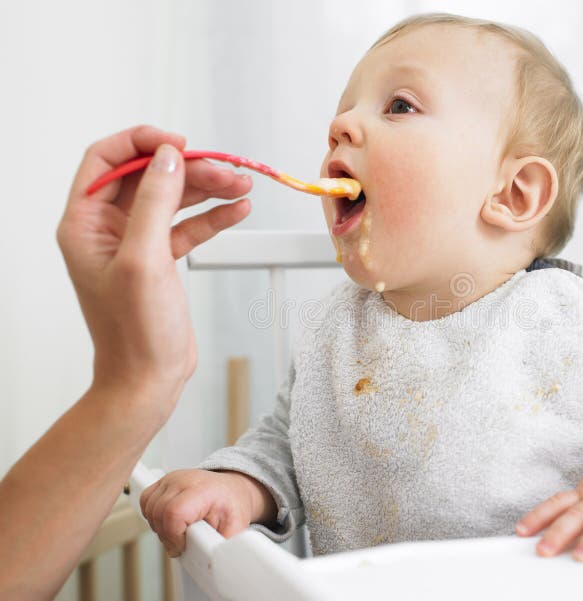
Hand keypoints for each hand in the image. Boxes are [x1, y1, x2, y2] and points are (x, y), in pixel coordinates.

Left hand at [57, 125, 251, 410]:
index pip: (107, 161)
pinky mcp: (162, 259)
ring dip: (208, 189)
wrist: (149, 377)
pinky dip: (213, 216)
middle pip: (149, 177)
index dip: (142, 144)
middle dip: (189, 169)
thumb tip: (167, 157)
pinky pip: (188, 225)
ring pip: (173, 198)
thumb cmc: (135, 332)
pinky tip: (237, 210)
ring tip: (241, 186)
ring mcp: (137, 243)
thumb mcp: (143, 260)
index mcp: (85, 224)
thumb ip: (154, 202)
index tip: (178, 144)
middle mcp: (108, 229)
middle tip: (226, 171)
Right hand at [140, 469, 273, 556]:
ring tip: (177, 531)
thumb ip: (224, 545)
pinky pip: (146, 499)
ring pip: (150, 508)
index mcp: (204, 490)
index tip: (182, 546)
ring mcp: (172, 478)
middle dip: (167, 535)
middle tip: (182, 541)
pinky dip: (152, 515)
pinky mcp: (163, 480)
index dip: (174, 536)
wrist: (231, 490)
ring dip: (159, 526)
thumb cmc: (231, 506)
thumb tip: (219, 560)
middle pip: (159, 513)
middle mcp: (185, 480)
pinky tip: (167, 520)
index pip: (174, 512)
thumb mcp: (235, 527)